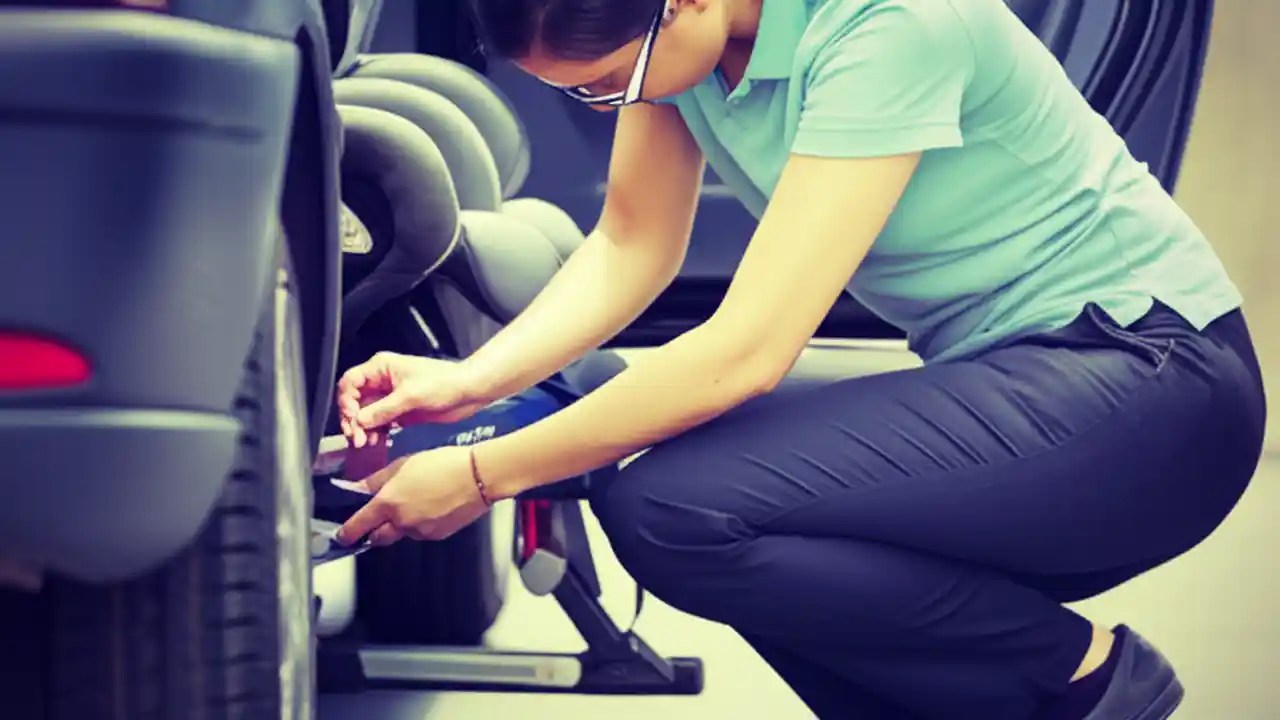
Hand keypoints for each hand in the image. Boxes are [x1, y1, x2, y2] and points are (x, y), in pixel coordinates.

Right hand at [336, 352, 491, 447]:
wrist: (468, 392)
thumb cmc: (443, 383)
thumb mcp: (410, 396)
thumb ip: (383, 409)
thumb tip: (359, 422)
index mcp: (381, 367)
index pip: (350, 382)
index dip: (346, 401)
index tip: (352, 419)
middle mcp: (381, 381)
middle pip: (354, 400)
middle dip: (353, 419)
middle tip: (357, 438)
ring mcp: (389, 397)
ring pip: (365, 414)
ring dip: (363, 429)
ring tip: (367, 442)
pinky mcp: (398, 411)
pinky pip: (378, 422)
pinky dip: (375, 432)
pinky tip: (376, 441)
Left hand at [336, 445, 490, 545]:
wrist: (477, 476)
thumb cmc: (444, 464)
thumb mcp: (403, 464)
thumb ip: (376, 479)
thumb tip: (358, 487)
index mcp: (389, 503)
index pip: (359, 525)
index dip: (347, 533)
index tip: (341, 536)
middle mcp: (402, 522)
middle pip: (378, 538)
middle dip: (373, 532)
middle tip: (375, 522)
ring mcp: (421, 532)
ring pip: (401, 534)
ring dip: (400, 525)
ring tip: (415, 502)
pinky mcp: (437, 535)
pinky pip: (421, 533)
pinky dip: (420, 524)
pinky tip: (431, 506)